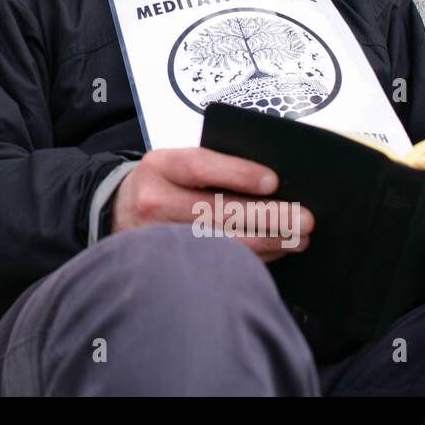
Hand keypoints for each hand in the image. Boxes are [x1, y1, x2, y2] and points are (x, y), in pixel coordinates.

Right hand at [111, 147, 313, 262]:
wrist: (118, 211)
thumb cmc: (163, 182)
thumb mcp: (176, 161)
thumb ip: (215, 165)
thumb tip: (276, 181)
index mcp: (160, 166)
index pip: (199, 168)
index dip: (238, 174)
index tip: (274, 181)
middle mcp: (153, 202)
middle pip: (217, 212)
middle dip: (268, 217)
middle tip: (305, 219)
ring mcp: (158, 238)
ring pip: (221, 243)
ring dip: (268, 242)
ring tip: (300, 237)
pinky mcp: (168, 262)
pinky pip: (218, 262)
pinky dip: (254, 257)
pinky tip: (276, 251)